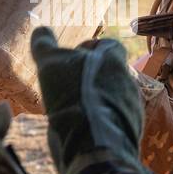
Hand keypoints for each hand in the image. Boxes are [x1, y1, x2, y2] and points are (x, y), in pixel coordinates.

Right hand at [30, 28, 145, 173]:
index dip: (89, 50)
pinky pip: (115, 121)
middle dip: (91, 79)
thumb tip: (40, 30)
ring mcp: (132, 107)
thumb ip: (45, 46)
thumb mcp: (50, 64)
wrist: (93, 143)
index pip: (108, 45)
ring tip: (73, 112)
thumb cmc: (71, 95)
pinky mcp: (131, 132)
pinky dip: (102, 123)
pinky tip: (83, 131)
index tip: (71, 61)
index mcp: (113, 59)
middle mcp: (128, 80)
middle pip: (110, 73)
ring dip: (97, 102)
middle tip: (68, 89)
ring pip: (113, 98)